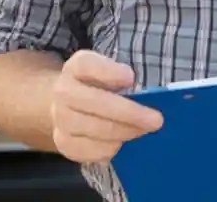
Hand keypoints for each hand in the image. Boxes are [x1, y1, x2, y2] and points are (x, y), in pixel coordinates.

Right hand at [49, 50, 163, 163]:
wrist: (63, 106)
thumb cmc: (92, 85)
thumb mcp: (102, 69)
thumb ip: (115, 71)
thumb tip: (128, 80)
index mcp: (74, 68)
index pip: (87, 65)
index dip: (109, 71)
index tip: (131, 78)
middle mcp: (62, 93)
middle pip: (97, 103)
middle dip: (130, 114)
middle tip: (156, 120)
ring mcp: (60, 121)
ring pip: (99, 131)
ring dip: (126, 132)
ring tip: (141, 130)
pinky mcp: (66, 145)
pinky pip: (96, 151)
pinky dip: (114, 147)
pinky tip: (121, 140)